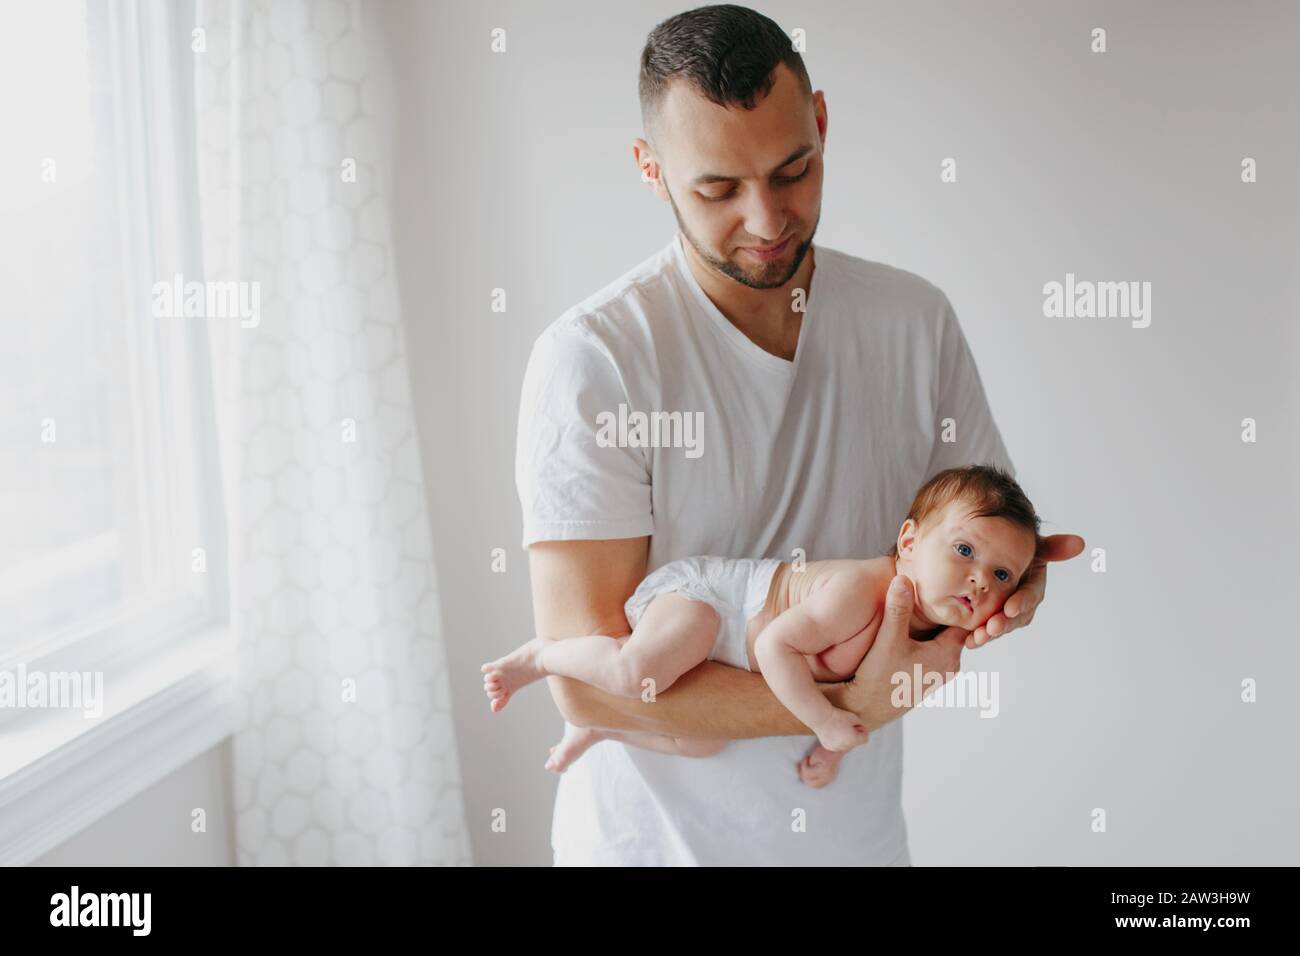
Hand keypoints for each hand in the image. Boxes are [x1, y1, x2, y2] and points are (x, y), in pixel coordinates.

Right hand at [812, 707, 870, 751]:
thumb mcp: (854, 717)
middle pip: (855, 742)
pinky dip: (837, 740)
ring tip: (839, 729)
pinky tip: (833, 732)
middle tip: (847, 725)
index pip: (865, 739)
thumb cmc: (837, 716)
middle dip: (853, 734)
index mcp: (853, 739)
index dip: (863, 731)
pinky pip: (837, 745)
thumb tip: (860, 729)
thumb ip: (861, 725)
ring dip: (845, 739)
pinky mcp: (829, 747)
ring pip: (846, 745)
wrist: (821, 718)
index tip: (857, 725)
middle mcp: (845, 746)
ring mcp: (836, 748)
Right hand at [841, 574, 968, 731]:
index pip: (966, 619)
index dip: (961, 599)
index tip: (954, 581)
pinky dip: (928, 635)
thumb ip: (897, 608)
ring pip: (943, 637)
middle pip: (954, 627)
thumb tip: (903, 577)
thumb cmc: (878, 679)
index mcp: (949, 653)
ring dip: (936, 622)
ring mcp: (939, 672)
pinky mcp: (927, 675)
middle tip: (940, 584)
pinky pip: (934, 647)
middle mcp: (950, 664)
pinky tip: (914, 624)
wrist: (865, 710)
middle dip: (948, 608)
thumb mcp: (888, 639)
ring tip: (926, 600)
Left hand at [966, 533, 1085, 648]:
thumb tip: (1080, 543)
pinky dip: (977, 638)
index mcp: (1032, 585)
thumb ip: (1052, 546)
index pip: (1031, 596)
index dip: (1022, 602)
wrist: (980, 552)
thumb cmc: (1008, 544)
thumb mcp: (1029, 544)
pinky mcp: (988, 619)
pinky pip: (984, 631)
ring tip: (977, 638)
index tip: (1010, 608)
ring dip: (989, 634)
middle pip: (1016, 617)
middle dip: (1004, 623)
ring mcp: (1004, 612)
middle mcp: (1020, 602)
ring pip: (1000, 627)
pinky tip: (969, 642)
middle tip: (991, 628)